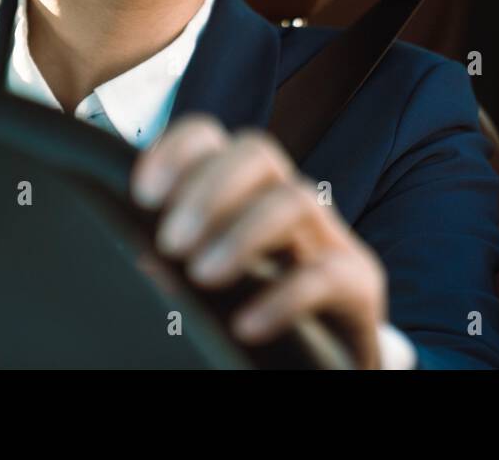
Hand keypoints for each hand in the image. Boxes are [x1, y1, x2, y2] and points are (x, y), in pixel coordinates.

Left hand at [129, 113, 387, 367]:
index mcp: (246, 193)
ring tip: (202, 276)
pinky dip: (281, 298)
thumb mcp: (214, 273)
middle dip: (210, 189)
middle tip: (171, 242)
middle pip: (258, 151)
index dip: (177, 150)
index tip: (143, 194)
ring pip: (295, 199)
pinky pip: (325, 276)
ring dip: (242, 234)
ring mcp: (329, 239)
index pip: (213, 138)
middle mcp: (288, 201)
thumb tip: (139, 259)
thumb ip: (180, 259)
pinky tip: (245, 326)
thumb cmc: (257, 308)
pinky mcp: (359, 286)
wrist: (330, 359)